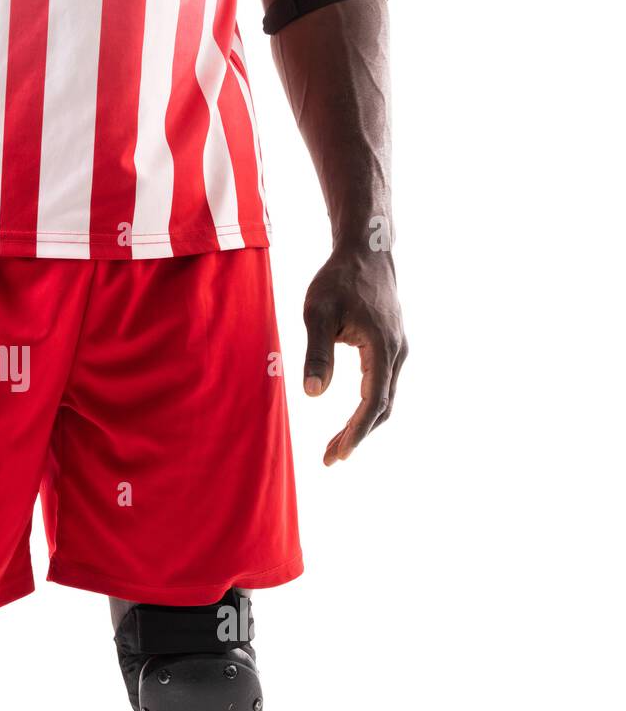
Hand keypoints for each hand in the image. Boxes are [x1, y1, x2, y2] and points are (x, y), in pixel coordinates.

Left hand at [302, 249, 406, 465]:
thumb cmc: (338, 280)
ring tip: (335, 445)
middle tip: (330, 458)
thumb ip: (316, 353)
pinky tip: (351, 418)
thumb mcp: (317, 313)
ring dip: (363, 424)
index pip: (373, 402)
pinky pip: (383, 385)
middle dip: (357, 435)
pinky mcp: (393, 345)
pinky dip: (369, 406)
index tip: (338, 455)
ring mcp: (398, 349)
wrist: (366, 252)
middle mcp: (397, 352)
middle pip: (382, 407)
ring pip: (385, 398)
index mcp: (382, 348)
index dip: (356, 432)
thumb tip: (313, 395)